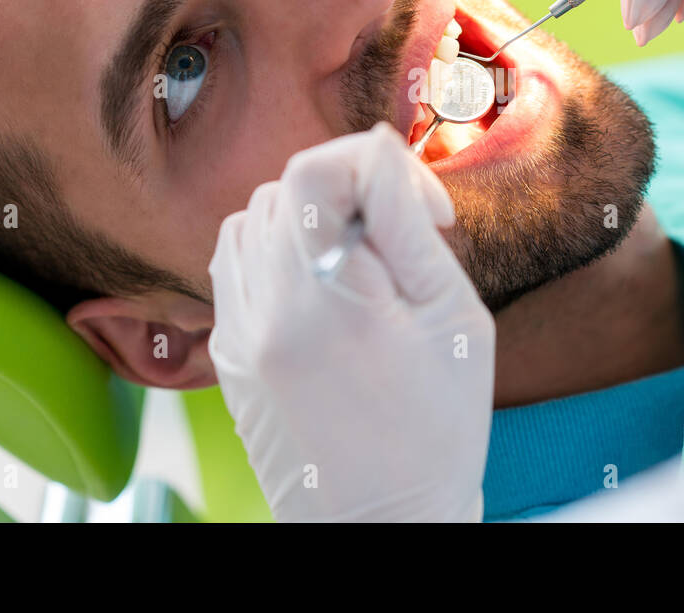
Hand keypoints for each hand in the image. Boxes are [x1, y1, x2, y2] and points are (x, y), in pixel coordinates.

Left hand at [207, 122, 494, 521]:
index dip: (381, 167)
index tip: (425, 212)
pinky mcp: (230, 354)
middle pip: (287, 188)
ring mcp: (238, 334)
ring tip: (359, 262)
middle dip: (352, 191)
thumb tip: (380, 159)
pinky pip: (236, 264)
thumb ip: (407, 228)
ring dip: (309, 217)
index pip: (319, 169)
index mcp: (328, 299)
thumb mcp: (453, 317)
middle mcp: (265, 311)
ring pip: (253, 218)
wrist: (385, 524)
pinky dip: (277, 252)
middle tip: (402, 242)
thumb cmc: (437, 427)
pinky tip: (322, 286)